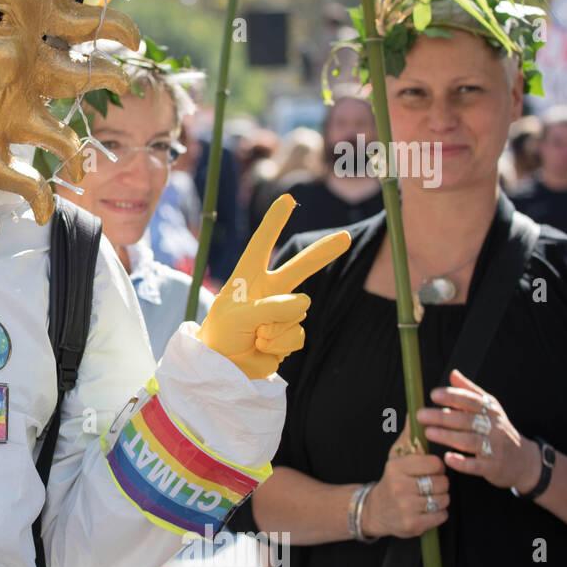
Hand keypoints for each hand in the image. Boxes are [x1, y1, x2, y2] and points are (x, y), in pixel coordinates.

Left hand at [195, 194, 350, 378]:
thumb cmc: (220, 336)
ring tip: (254, 336)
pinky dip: (280, 344)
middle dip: (322, 253)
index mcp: (247, 277)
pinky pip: (297, 334)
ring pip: (297, 311)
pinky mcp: (288, 334)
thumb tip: (303, 304)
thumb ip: (269, 308)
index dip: (274, 221)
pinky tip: (263, 347)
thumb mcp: (237, 317)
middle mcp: (267, 291)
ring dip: (276, 328)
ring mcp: (280, 312)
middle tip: (345, 238)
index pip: (262, 244)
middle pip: (299, 268)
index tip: (287, 198)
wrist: (222, 368)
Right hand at [363, 424, 450, 537]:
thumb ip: (409, 436)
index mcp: (396, 468)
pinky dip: (438, 514)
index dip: (436, 468)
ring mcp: (405, 508)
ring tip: (426, 498)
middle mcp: (399, 487)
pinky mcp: (412, 525)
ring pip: (443, 500)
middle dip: (440, 485)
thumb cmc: (392, 480)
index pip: (435, 464)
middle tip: (427, 486)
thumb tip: (415, 413)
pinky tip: (425, 511)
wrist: (375, 510)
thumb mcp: (396, 456)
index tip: (427, 471)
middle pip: (442, 483)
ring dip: (440, 500)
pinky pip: (441, 516)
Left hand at [418, 369, 538, 491]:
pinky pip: (477, 465)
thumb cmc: (499, 430)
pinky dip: (463, 462)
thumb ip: (470, 392)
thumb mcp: (489, 408)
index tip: (433, 395)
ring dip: (449, 437)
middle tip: (421, 415)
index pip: (472, 401)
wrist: (524, 460)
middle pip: (467, 420)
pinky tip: (447, 458)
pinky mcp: (493, 467)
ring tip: (428, 432)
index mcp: (491, 411)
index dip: (453, 397)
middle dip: (443, 417)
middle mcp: (494, 427)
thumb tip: (453, 373)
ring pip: (471, 441)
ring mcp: (495, 448)